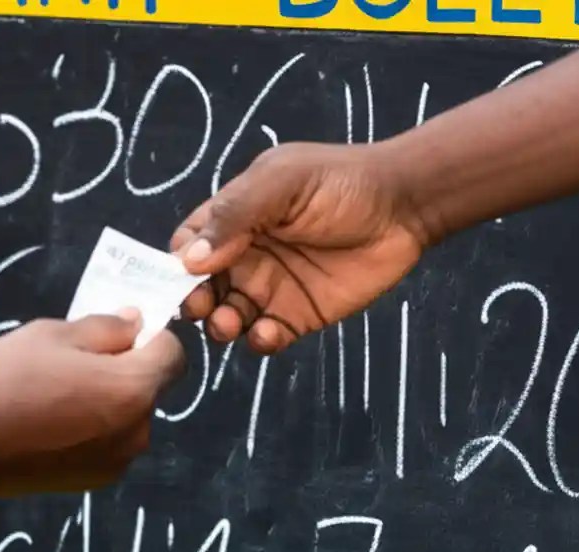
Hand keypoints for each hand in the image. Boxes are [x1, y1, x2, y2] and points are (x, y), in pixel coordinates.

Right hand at [0, 311, 184, 498]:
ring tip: (59, 395)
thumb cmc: (7, 380)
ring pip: (130, 417)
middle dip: (127, 370)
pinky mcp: (96, 481)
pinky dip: (95, 430)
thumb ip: (106, 328)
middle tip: (78, 362)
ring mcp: (119, 461)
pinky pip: (110, 443)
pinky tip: (53, 424)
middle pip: (150, 388)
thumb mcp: (54, 334)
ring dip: (110, 401)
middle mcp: (139, 430)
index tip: (122, 333)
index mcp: (135, 388)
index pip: (174, 354)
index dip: (154, 338)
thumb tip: (136, 324)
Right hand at [172, 141, 435, 354]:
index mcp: (233, 218)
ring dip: (221, 325)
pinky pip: (265, 337)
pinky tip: (268, 332)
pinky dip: (259, 341)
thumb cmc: (339, 182)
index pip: (186, 246)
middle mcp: (245, 256)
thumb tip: (187, 259)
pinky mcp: (298, 316)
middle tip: (200, 307)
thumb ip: (235, 214)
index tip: (176, 278)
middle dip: (192, 302)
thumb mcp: (281, 183)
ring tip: (230, 322)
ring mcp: (270, 288)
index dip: (174, 264)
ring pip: (227, 317)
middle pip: (198, 288)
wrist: (403, 207)